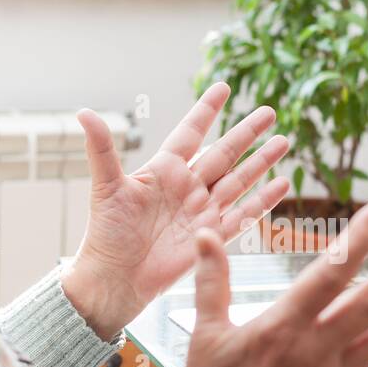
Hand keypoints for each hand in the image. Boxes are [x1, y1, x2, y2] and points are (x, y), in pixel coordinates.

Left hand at [63, 83, 289, 339]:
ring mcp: (202, 211)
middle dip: (247, 132)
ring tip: (284, 140)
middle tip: (269, 111)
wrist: (115, 278)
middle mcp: (188, 187)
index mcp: (164, 170)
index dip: (206, 111)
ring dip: (261, 161)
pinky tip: (281, 184)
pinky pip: (244, 215)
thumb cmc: (106, 234)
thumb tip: (84, 112)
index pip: (190, 133)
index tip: (223, 88)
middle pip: (224, 153)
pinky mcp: (212, 236)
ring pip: (239, 180)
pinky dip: (263, 200)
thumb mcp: (106, 187)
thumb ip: (102, 149)